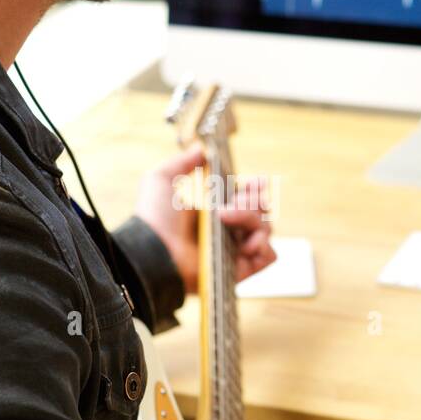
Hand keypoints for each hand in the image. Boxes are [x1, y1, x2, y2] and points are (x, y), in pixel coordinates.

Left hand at [134, 144, 275, 294]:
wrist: (152, 250)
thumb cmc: (153, 218)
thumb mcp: (162, 179)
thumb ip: (182, 162)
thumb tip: (201, 149)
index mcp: (215, 210)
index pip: (248, 197)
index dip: (256, 187)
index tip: (254, 180)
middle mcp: (228, 230)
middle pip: (262, 210)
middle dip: (253, 200)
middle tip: (232, 200)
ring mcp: (235, 250)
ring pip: (266, 229)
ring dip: (251, 218)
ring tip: (225, 217)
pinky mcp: (239, 270)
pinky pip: (268, 255)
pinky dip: (263, 245)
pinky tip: (245, 241)